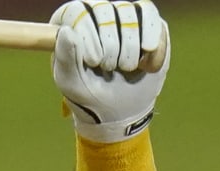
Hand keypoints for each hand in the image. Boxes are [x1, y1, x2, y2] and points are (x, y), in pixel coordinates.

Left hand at [51, 1, 170, 142]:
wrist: (119, 110)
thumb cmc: (88, 95)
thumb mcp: (71, 82)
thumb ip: (65, 57)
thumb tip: (67, 31)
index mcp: (72, 26)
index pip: (78, 11)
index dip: (88, 33)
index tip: (93, 61)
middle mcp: (97, 16)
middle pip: (105, 10)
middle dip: (110, 45)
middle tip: (109, 68)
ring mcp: (124, 17)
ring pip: (130, 12)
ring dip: (131, 46)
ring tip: (126, 67)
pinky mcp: (149, 24)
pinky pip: (154, 21)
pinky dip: (153, 47)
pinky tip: (146, 65)